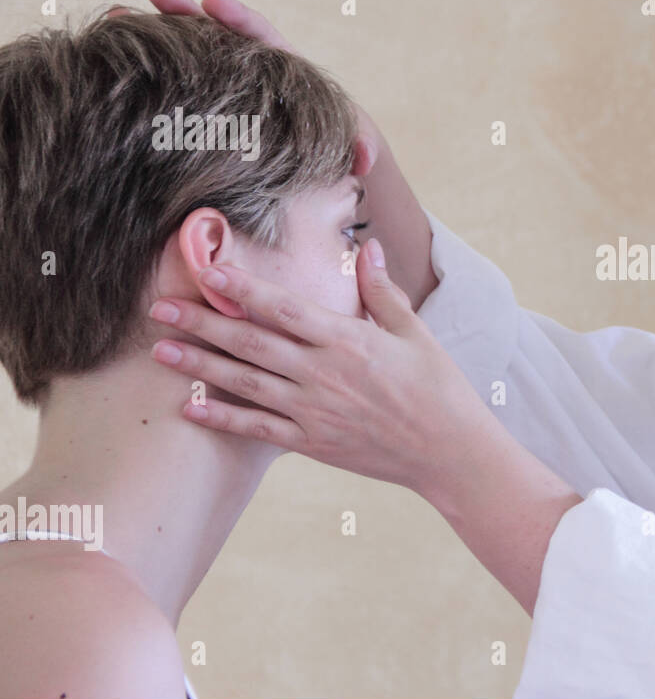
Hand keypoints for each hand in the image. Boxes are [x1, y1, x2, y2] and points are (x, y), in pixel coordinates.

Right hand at [137, 0, 438, 302]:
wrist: (320, 161)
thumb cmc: (337, 144)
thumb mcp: (349, 141)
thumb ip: (356, 143)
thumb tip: (365, 157)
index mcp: (283, 71)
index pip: (261, 38)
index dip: (238, 20)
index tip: (213, 3)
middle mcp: (249, 73)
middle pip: (215, 35)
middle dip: (185, 13)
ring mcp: (225, 89)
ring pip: (188, 57)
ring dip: (155, 36)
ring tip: (117, 17)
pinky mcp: (207, 111)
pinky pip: (178, 89)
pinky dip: (149, 76)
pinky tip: (113, 66)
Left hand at [147, 238, 488, 497]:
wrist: (449, 451)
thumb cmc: (438, 388)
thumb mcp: (415, 332)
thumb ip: (382, 290)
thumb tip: (367, 246)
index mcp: (349, 340)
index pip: (285, 308)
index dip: (243, 289)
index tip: (208, 273)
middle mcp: (324, 374)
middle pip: (251, 343)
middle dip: (202, 324)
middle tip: (160, 309)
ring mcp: (315, 411)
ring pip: (246, 384)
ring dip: (200, 366)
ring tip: (161, 352)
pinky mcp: (313, 442)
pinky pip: (258, 429)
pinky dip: (223, 420)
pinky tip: (191, 409)